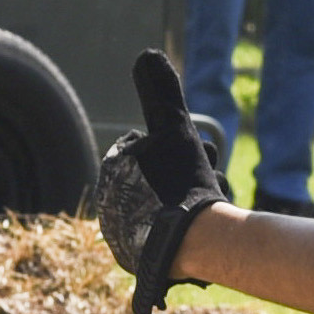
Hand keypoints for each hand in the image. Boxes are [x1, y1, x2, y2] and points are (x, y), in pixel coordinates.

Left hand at [93, 51, 230, 313]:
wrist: (189, 242)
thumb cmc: (180, 181)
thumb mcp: (174, 128)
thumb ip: (161, 92)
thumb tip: (147, 54)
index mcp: (111, 168)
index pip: (143, 146)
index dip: (171, 145)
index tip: (192, 152)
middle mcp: (108, 201)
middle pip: (155, 176)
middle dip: (181, 171)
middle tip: (204, 174)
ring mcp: (119, 232)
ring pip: (161, 204)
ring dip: (184, 198)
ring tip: (206, 200)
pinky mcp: (133, 258)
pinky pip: (162, 234)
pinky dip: (179, 228)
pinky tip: (196, 228)